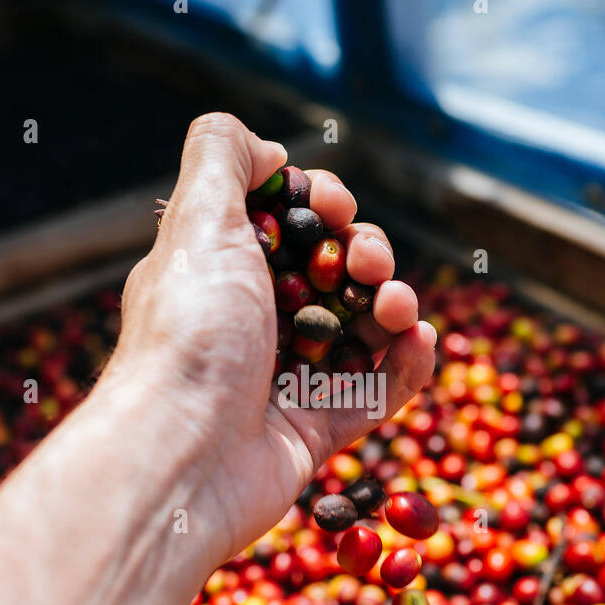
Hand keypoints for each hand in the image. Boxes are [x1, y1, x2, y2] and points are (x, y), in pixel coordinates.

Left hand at [103, 113, 435, 562]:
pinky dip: (405, 366)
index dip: (322, 207)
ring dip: (393, 306)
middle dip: (367, 254)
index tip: (336, 206)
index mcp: (219, 271)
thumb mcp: (199, 220)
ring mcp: (282, 379)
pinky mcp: (312, 430)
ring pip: (359, 330)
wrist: (184, 455)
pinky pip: (374, 392)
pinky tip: (419, 342)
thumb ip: (223, 154)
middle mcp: (249, 322)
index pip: (288, 226)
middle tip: (369, 262)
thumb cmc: (191, 333)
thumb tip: (267, 149)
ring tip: (397, 307)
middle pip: (332, 274)